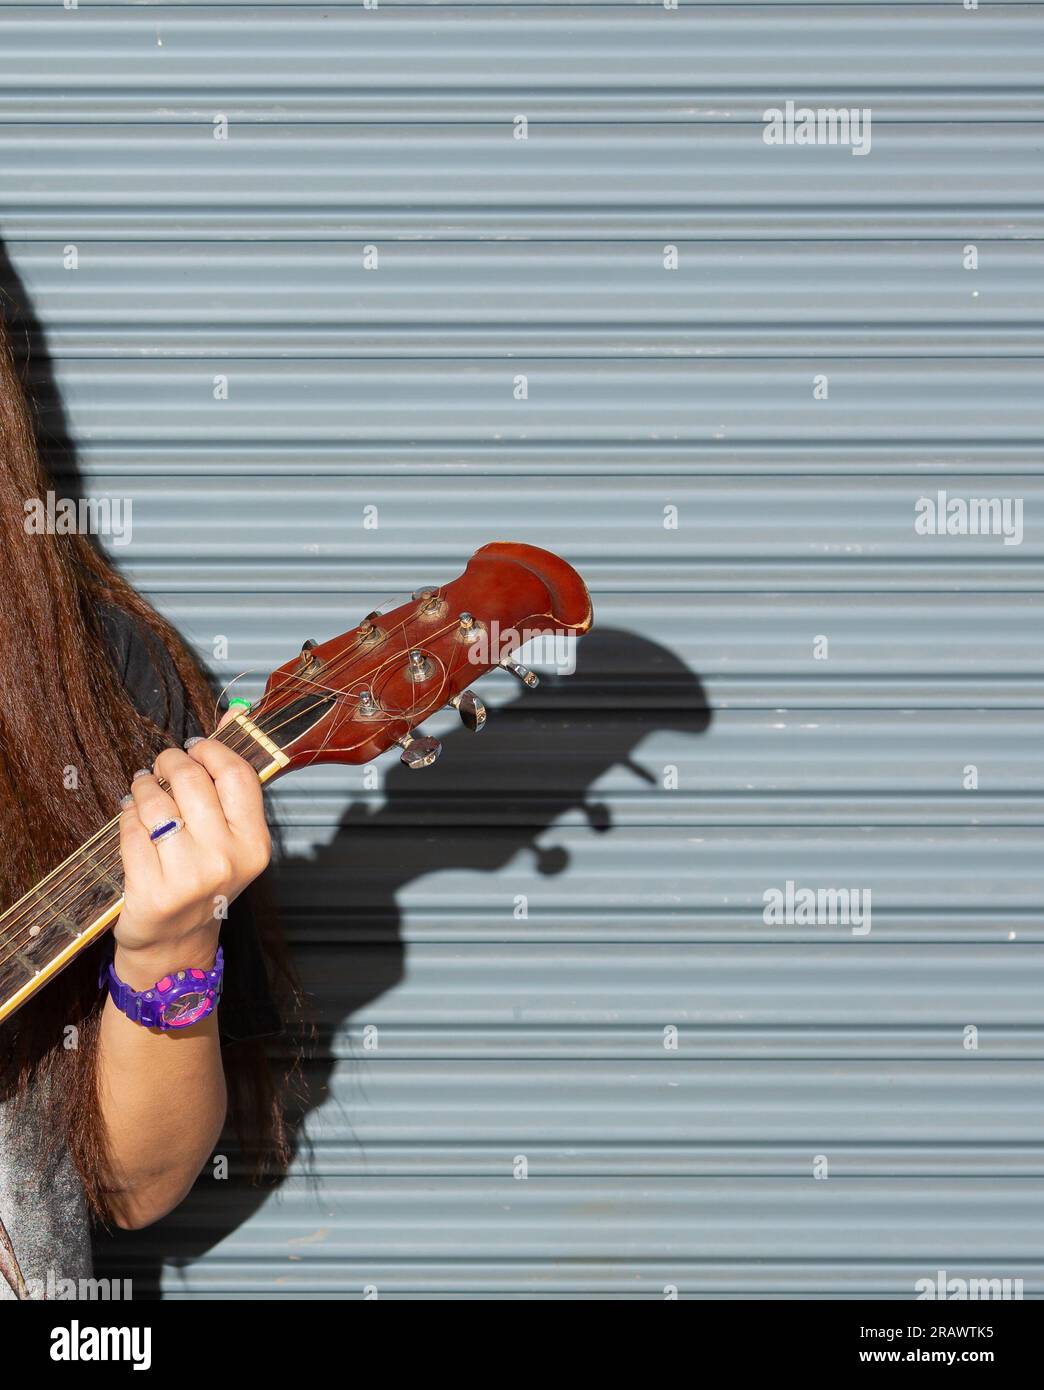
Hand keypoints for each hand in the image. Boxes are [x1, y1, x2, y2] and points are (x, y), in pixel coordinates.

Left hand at [115, 734, 270, 988]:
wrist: (175, 943)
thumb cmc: (204, 879)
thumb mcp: (231, 835)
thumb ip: (232, 779)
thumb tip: (232, 715)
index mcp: (254, 844)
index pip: (236, 774)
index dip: (210, 749)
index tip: (195, 748)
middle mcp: (226, 860)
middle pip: (190, 780)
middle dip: (168, 762)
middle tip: (162, 766)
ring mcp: (188, 878)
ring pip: (154, 801)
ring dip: (143, 788)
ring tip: (143, 792)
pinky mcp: (151, 891)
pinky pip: (130, 830)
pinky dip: (126, 818)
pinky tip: (132, 820)